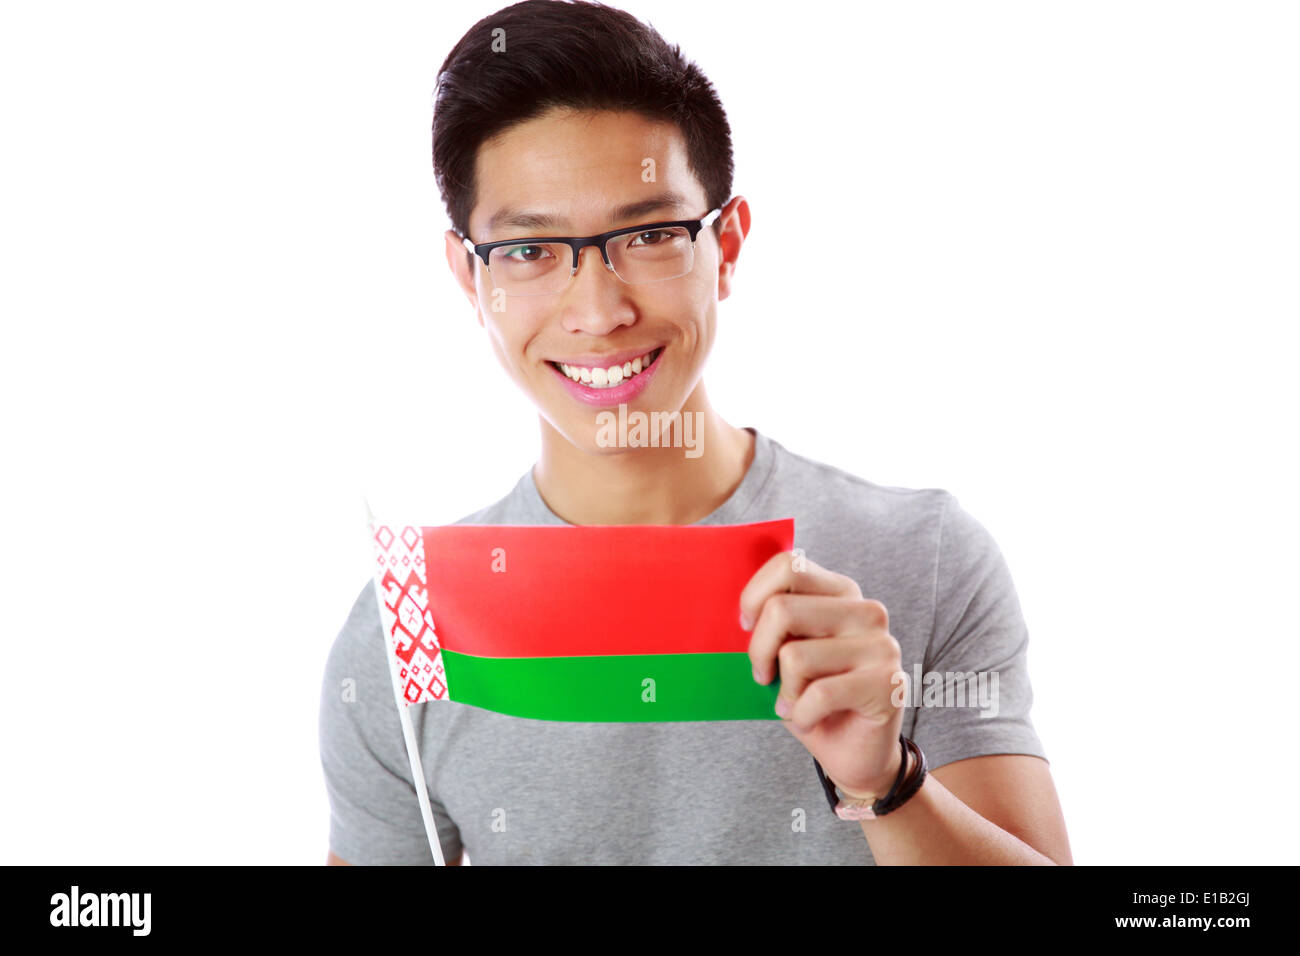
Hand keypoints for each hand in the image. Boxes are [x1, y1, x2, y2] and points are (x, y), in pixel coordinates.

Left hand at [740, 550, 906, 798]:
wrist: (856, 755)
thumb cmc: (814, 699)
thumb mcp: (787, 650)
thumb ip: (773, 622)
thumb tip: (737, 612)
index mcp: (842, 592)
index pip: (788, 565)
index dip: (754, 597)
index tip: (746, 626)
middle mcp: (867, 611)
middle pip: (782, 610)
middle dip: (759, 651)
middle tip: (764, 676)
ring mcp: (882, 646)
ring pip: (795, 656)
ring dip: (784, 691)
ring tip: (797, 702)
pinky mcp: (888, 684)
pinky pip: (817, 695)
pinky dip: (801, 715)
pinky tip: (810, 720)